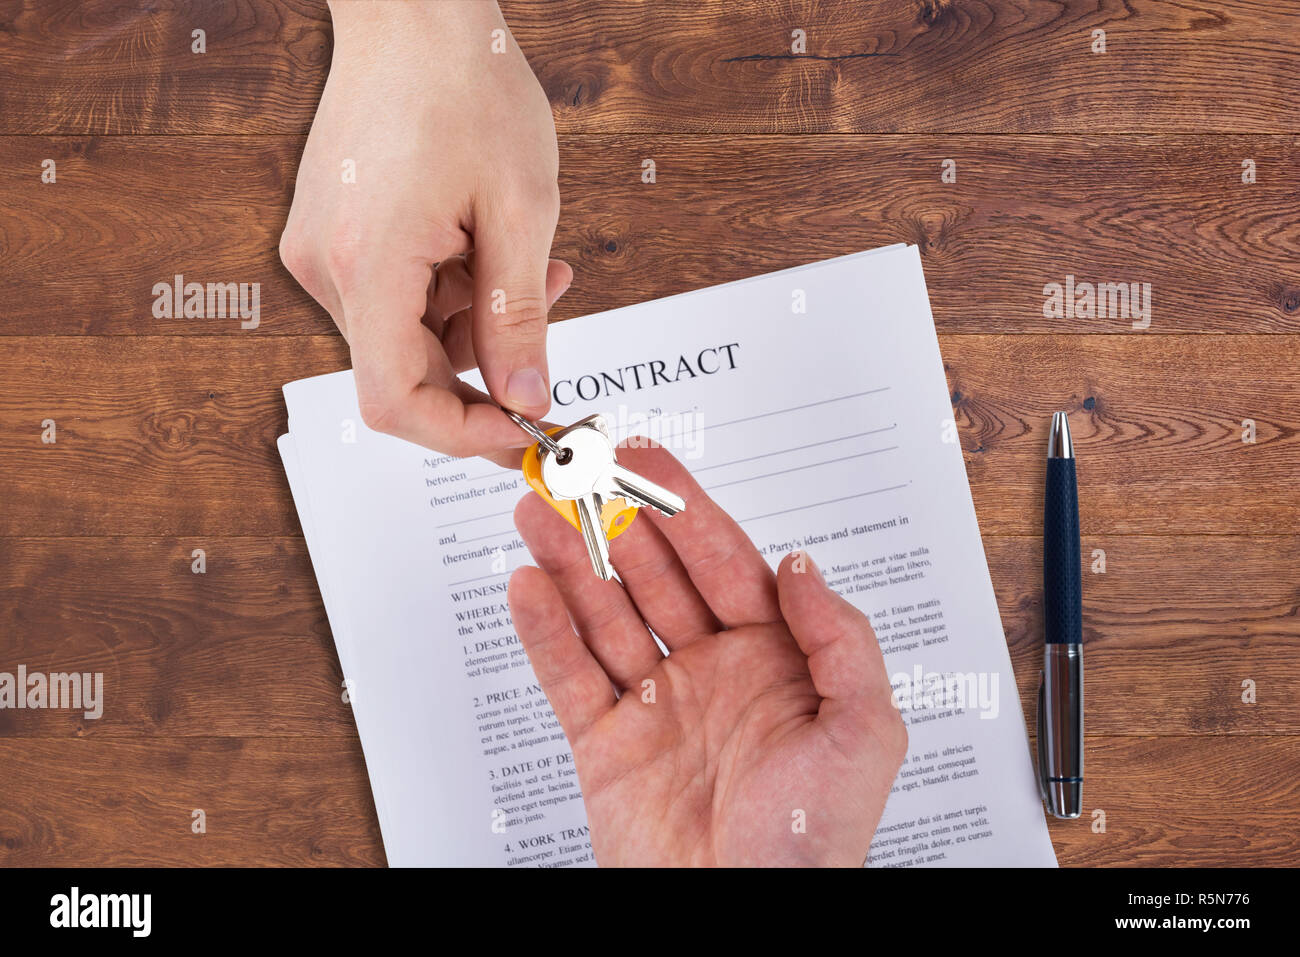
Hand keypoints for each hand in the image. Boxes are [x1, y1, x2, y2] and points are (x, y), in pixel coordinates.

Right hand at [280, 0, 568, 464]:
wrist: (412, 13)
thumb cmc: (462, 82)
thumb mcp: (519, 210)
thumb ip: (519, 317)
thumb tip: (525, 397)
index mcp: (369, 264)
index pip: (396, 402)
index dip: (462, 434)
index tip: (521, 433)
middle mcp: (329, 267)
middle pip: (406, 373)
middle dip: (486, 373)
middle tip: (549, 359)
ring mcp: (324, 252)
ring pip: (409, 337)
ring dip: (477, 325)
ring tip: (537, 271)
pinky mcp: (334, 238)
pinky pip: (398, 299)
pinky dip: (452, 294)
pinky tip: (490, 252)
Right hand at [508, 443, 907, 866]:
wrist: (739, 919)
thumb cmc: (814, 844)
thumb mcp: (863, 731)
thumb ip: (840, 638)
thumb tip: (798, 566)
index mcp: (774, 657)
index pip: (723, 562)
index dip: (684, 507)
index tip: (647, 463)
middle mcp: (711, 670)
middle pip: (654, 576)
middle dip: (615, 521)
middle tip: (577, 472)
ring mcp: (655, 704)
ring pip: (604, 614)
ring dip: (569, 560)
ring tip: (537, 512)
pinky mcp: (606, 745)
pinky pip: (569, 677)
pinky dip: (544, 631)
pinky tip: (528, 586)